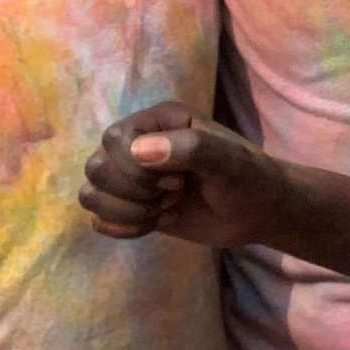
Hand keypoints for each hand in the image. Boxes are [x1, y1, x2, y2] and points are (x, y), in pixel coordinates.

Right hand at [78, 103, 284, 249]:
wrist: (259, 212)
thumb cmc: (248, 178)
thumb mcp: (229, 160)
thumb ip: (191, 148)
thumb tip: (138, 151)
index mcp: (158, 121)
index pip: (114, 139)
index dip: (137, 168)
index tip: (177, 180)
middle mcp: (138, 143)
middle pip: (96, 167)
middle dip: (134, 192)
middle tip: (173, 195)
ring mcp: (131, 176)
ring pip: (91, 194)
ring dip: (127, 211)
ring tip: (163, 210)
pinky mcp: (131, 206)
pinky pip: (98, 218)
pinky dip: (124, 228)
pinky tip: (155, 225)